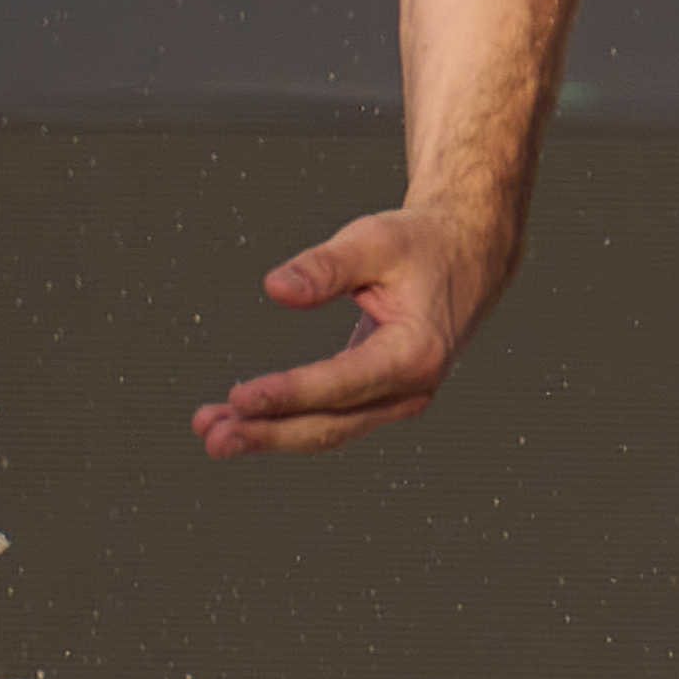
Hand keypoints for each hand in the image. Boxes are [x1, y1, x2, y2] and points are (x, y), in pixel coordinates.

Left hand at [195, 206, 505, 456]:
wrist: (467, 254)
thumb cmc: (420, 244)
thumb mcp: (374, 240)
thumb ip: (324, 267)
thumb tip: (275, 289)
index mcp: (417, 351)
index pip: (344, 382)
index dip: (291, 393)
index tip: (240, 397)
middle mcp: (413, 386)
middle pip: (333, 424)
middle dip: (270, 433)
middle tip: (214, 438)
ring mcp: (400, 397)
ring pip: (329, 429)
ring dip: (270, 434)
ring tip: (211, 433)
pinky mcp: (383, 395)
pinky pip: (332, 418)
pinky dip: (286, 421)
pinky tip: (241, 416)